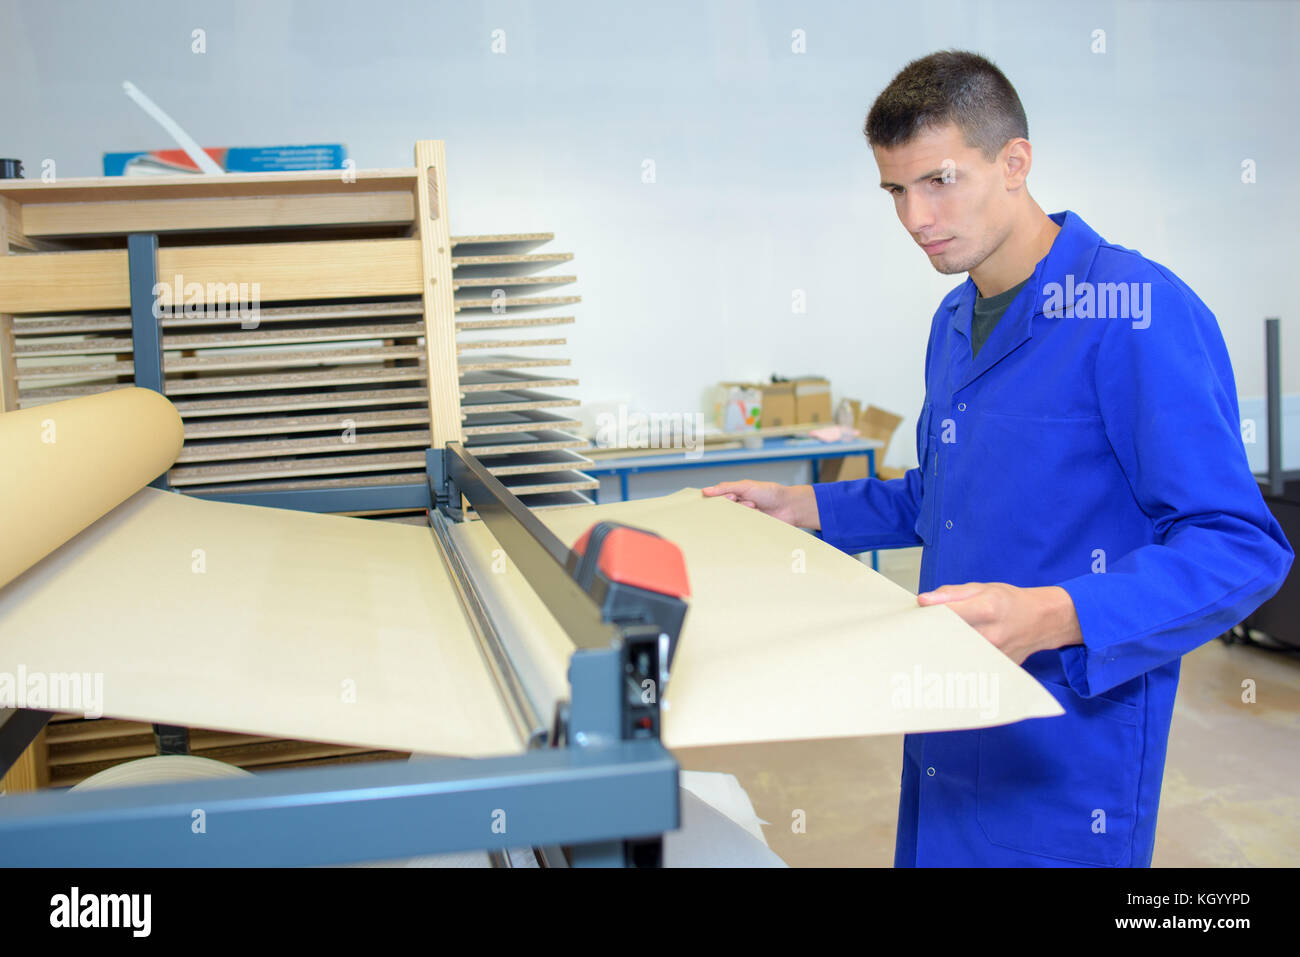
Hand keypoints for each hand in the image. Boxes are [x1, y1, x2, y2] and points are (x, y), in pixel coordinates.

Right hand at [701, 480, 819, 528]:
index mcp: (734, 494)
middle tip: (749, 502)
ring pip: (732, 520)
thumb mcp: (746, 486)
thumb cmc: (770, 493)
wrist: (789, 507)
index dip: (721, 499)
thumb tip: (706, 490)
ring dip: (745, 513)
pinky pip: (741, 529)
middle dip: (736, 505)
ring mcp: (743, 518)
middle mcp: (736, 507)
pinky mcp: (749, 529)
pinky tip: (758, 517)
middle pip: (723, 510)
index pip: (717, 498)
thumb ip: (725, 487)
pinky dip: (748, 523)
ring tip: (757, 507)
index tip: (732, 497)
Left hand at [916, 582, 1082, 664]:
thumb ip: (951, 593)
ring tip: (934, 646)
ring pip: (956, 656)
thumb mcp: (981, 588)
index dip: (927, 616)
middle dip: (931, 637)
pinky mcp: (997, 668)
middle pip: (948, 639)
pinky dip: (957, 662)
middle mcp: (990, 635)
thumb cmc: (1010, 601)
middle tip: (919, 635)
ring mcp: (994, 655)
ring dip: (942, 651)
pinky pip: (969, 667)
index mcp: (986, 608)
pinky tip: (952, 657)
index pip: (946, 615)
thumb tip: (923, 600)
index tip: (916, 618)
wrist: (1042, 620)